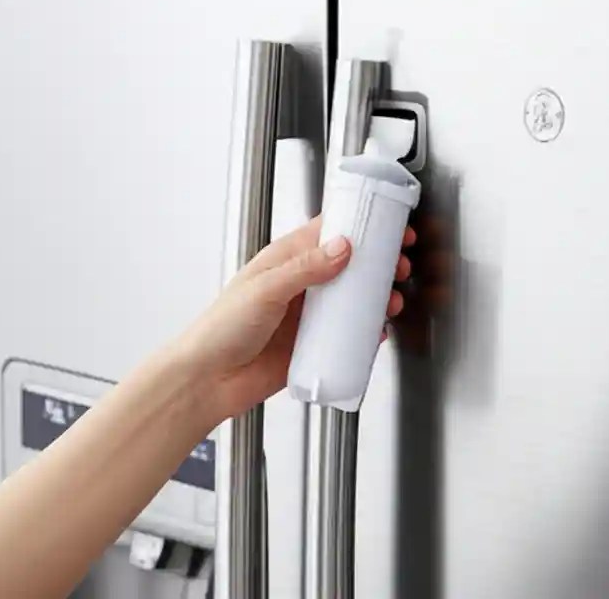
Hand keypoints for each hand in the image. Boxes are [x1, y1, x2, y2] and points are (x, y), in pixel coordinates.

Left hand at [175, 217, 415, 420]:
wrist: (208, 380)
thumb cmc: (221, 329)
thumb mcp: (265, 289)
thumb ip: (304, 268)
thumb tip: (342, 247)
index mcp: (286, 261)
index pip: (328, 232)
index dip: (361, 227)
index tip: (388, 226)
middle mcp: (300, 285)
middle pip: (349, 266)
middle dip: (378, 264)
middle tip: (399, 266)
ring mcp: (308, 316)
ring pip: (352, 300)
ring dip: (376, 299)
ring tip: (392, 301)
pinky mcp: (312, 345)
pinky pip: (347, 335)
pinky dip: (366, 332)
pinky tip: (377, 332)